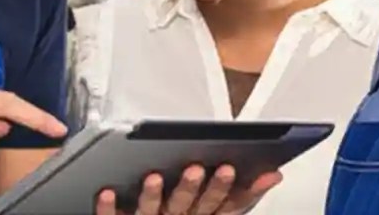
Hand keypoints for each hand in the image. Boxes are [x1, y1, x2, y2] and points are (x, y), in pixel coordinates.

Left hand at [94, 164, 282, 214]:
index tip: (233, 168)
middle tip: (198, 168)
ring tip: (153, 176)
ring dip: (153, 194)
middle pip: (188, 206)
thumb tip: (274, 175)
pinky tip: (105, 192)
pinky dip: (108, 207)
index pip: (222, 207)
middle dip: (194, 188)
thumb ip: (242, 195)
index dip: (227, 191)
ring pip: (151, 211)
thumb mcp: (211, 211)